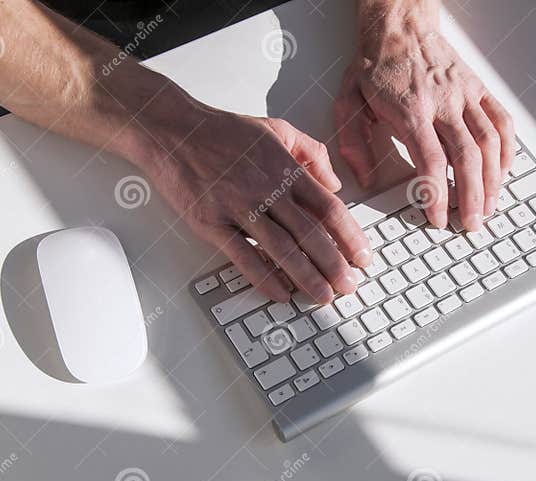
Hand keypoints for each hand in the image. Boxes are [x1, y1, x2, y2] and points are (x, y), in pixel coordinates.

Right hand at [134, 92, 370, 303]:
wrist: (173, 131)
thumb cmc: (223, 132)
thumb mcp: (276, 129)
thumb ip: (311, 152)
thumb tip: (335, 183)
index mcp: (285, 169)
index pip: (328, 208)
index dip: (350, 236)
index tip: (363, 257)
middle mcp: (267, 189)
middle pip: (310, 234)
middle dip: (334, 265)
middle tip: (349, 286)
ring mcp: (238, 207)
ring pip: (281, 249)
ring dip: (306, 277)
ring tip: (323, 297)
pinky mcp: (211, 223)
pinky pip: (241, 256)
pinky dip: (262, 277)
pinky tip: (280, 293)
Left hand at [335, 0, 515, 230]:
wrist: (400, 27)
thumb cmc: (376, 66)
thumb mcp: (349, 102)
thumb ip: (353, 143)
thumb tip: (363, 178)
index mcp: (411, 110)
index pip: (431, 161)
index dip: (437, 195)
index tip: (437, 217)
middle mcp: (443, 103)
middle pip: (467, 158)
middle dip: (472, 197)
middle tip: (471, 223)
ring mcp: (465, 95)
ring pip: (489, 143)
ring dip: (493, 180)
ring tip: (489, 206)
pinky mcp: (478, 89)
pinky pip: (502, 120)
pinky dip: (507, 149)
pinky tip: (503, 171)